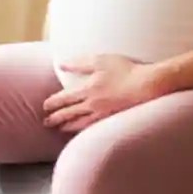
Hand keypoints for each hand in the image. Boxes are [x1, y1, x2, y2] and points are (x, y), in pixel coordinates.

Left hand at [42, 54, 167, 132]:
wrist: (147, 86)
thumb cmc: (125, 70)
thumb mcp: (100, 60)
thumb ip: (79, 63)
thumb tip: (61, 64)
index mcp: (87, 90)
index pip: (64, 99)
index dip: (53, 103)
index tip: (45, 106)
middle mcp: (92, 105)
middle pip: (69, 114)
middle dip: (56, 118)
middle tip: (46, 123)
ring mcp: (102, 115)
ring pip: (80, 124)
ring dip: (67, 127)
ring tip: (60, 130)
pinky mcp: (112, 120)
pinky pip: (93, 128)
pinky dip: (84, 131)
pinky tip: (82, 133)